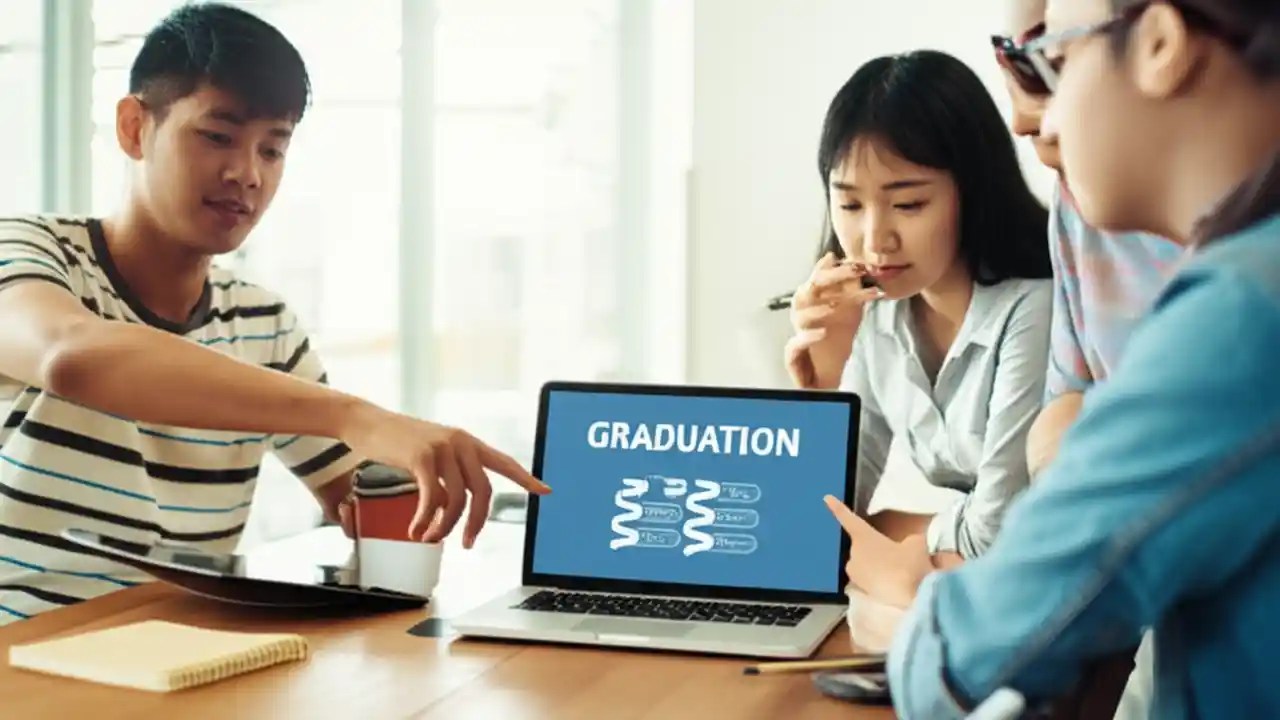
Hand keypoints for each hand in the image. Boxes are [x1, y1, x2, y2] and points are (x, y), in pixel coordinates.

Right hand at [339, 403, 550, 547]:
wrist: (368, 423)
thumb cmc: (398, 441)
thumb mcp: (432, 454)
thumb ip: (448, 474)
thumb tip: (453, 509)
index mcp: (468, 442)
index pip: (505, 462)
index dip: (526, 478)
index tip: (546, 491)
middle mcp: (461, 443)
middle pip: (483, 491)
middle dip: (477, 523)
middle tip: (467, 543)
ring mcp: (442, 448)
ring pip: (457, 500)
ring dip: (445, 526)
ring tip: (430, 537)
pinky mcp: (422, 457)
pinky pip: (432, 498)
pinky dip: (425, 519)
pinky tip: (416, 530)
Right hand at [784, 253, 882, 388]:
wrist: (828, 377)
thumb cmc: (835, 344)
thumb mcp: (850, 314)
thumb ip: (853, 292)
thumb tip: (860, 266)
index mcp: (815, 303)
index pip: (819, 278)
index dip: (833, 268)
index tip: (854, 263)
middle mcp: (803, 315)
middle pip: (809, 290)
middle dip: (830, 277)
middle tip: (854, 272)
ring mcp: (797, 334)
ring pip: (798, 315)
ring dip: (816, 308)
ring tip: (834, 306)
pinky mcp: (793, 356)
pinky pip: (795, 344)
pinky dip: (807, 337)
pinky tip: (822, 333)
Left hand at [825, 495, 931, 608]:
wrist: (912, 598)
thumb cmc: (909, 565)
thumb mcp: (916, 544)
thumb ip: (909, 540)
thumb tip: (910, 544)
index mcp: (864, 538)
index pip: (849, 519)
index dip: (838, 508)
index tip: (826, 498)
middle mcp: (854, 555)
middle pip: (863, 547)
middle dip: (876, 549)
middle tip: (897, 555)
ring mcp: (856, 576)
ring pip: (867, 565)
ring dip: (878, 565)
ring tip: (900, 572)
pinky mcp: (862, 593)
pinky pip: (870, 580)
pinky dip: (880, 580)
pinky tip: (896, 584)